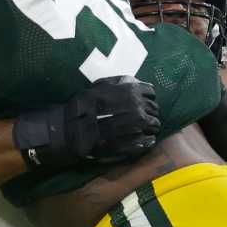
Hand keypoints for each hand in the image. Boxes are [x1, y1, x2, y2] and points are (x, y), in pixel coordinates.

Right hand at [13, 75, 159, 169]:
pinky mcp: (133, 143)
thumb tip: (137, 82)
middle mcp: (138, 108)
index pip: (151, 92)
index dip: (147, 97)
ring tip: (141, 129)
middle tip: (140, 117)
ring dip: (150, 127)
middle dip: (150, 112)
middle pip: (155, 109)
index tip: (140, 102)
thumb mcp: (100, 86)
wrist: (72, 130)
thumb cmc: (84, 106)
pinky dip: (147, 140)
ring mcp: (137, 127)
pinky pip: (148, 141)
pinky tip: (141, 140)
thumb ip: (120, 82)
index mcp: (131, 92)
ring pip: (154, 125)